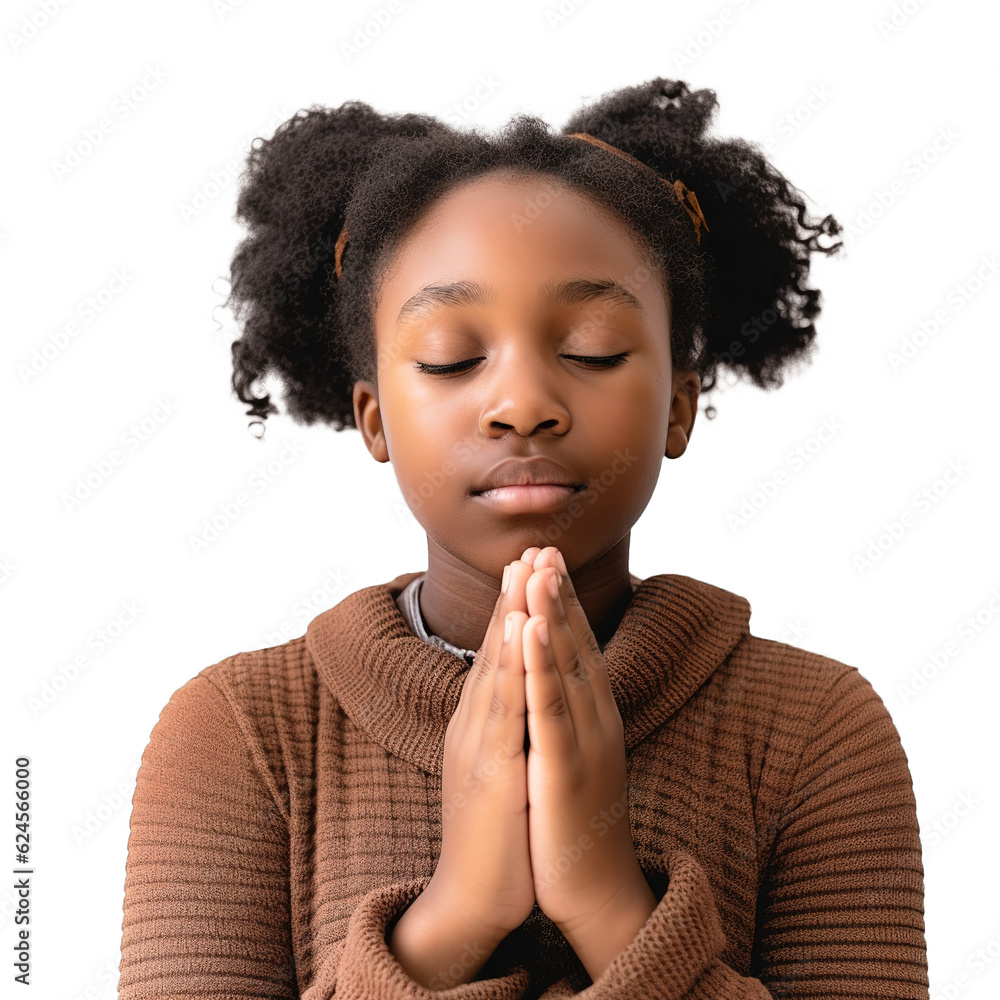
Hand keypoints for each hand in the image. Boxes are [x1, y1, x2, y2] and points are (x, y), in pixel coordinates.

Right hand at [433, 559, 536, 938]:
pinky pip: (504, 708)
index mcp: (482, 723)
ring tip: (524, 567)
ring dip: (511, 612)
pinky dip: (512, 664)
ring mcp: (478, 743)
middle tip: (529, 546)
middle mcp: (475, 723)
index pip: (500, 655)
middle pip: (496, 648)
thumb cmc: (493, 833)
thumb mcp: (498, 769)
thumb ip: (503, 730)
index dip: (514, 608)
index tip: (530, 567)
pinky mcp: (489, 769)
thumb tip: (517, 700)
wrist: (469, 897)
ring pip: (497, 666)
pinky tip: (520, 630)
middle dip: (514, 595)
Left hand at [518, 546, 646, 935]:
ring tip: (540, 568)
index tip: (546, 559)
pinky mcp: (566, 768)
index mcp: (591, 716)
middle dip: (557, 592)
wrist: (594, 891)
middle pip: (574, 644)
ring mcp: (583, 742)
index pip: (575, 646)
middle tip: (545, 544)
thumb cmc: (576, 822)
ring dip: (553, 612)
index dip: (562, 601)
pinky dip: (542, 665)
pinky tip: (534, 631)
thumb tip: (557, 686)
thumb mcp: (573, 756)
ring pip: (565, 666)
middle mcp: (594, 720)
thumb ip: (568, 717)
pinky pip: (551, 708)